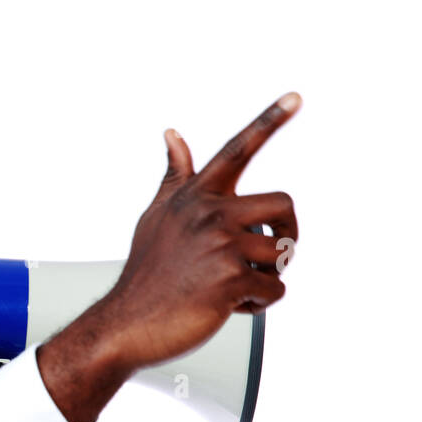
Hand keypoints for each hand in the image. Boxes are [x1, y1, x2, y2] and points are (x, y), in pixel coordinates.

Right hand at [102, 92, 301, 373]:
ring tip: (231, 288)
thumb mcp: (156, 217)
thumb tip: (172, 134)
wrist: (125, 324)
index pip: (236, 150)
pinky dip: (257, 304)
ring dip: (265, 278)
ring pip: (280, 255)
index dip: (269, 120)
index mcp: (194, 197)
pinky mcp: (229, 280)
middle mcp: (209, 214)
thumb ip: (174, 176)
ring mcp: (220, 246)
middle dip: (287, 232)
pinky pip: (273, 289)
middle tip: (270, 254)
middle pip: (283, 205)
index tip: (296, 97)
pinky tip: (227, 306)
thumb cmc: (145, 275)